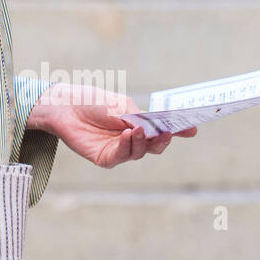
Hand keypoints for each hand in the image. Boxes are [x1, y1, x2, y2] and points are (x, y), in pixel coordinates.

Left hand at [27, 81, 196, 167]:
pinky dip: (127, 146)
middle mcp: (132, 140)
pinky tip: (128, 134)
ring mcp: (119, 150)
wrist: (66, 106)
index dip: (179, 130)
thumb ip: (138, 117)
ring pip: (140, 152)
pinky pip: (121, 156)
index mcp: (140, 124)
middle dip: (163, 140)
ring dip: (143, 141)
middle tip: (168, 132)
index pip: (163, 130)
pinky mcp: (105, 158)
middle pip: (155, 146)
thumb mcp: (121, 105)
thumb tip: (155, 126)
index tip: (193, 127)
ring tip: (140, 129)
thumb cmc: (94, 101)